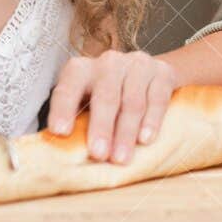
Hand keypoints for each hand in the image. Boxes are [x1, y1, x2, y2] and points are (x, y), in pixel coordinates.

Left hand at [46, 50, 177, 163]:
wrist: (147, 78)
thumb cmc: (108, 100)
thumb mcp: (86, 106)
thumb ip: (75, 125)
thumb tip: (58, 159)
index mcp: (81, 70)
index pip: (68, 88)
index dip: (63, 109)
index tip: (61, 132)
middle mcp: (108, 62)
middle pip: (105, 96)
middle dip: (101, 127)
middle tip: (99, 154)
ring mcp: (138, 64)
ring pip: (132, 100)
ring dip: (126, 132)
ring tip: (121, 157)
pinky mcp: (163, 71)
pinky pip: (158, 97)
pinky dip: (152, 120)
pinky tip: (146, 139)